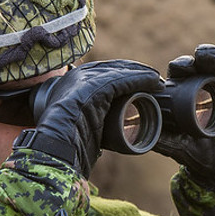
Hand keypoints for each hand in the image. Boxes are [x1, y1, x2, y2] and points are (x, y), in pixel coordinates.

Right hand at [17, 60, 162, 177]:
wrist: (56, 148)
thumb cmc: (69, 142)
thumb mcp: (83, 123)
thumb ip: (93, 118)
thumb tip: (109, 129)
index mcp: (74, 82)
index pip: (107, 70)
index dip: (128, 73)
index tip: (146, 80)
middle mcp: (78, 75)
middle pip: (115, 67)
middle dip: (137, 72)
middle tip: (156, 80)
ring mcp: (84, 80)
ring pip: (120, 72)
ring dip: (143, 75)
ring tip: (158, 81)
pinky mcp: (92, 86)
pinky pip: (121, 80)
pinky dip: (139, 79)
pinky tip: (153, 81)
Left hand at [154, 44, 214, 189]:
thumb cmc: (202, 154)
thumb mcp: (182, 148)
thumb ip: (163, 140)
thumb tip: (135, 134)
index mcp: (191, 90)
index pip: (185, 68)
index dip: (183, 65)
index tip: (183, 69)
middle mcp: (214, 82)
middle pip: (211, 57)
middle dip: (209, 53)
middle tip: (208, 59)